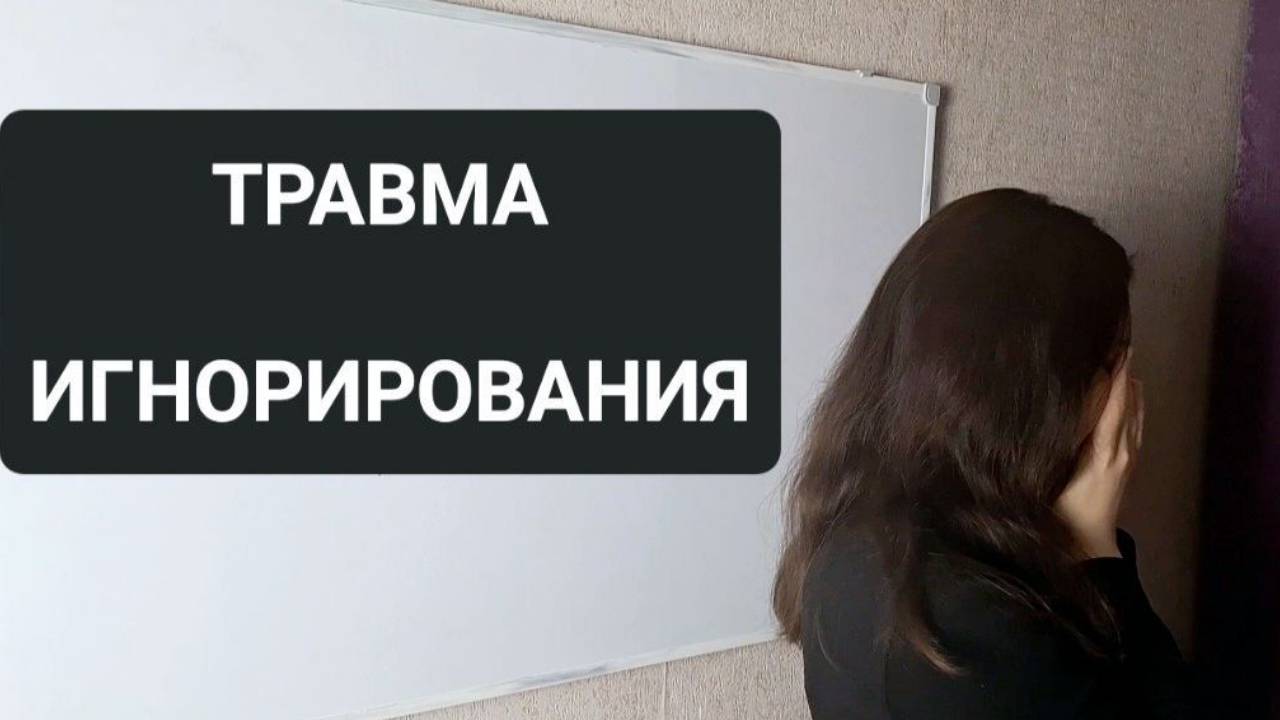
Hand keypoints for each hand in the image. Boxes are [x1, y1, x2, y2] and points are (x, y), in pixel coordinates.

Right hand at [1055, 351, 1143, 558]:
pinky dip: (1133, 401)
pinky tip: (1128, 391)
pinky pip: (1137, 422)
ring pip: (1136, 410)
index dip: (1115, 376)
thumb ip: (1057, 445)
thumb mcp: (1052, 478)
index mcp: (1104, 452)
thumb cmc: (1061, 513)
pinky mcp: (1130, 462)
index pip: (1114, 405)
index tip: (1113, 347)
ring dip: (1129, 384)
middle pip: (1129, 402)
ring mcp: (1130, 456)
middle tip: (1116, 341)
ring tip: (1121, 357)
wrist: (1086, 547)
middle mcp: (1123, 450)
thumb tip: (1053, 411)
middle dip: (1124, 372)